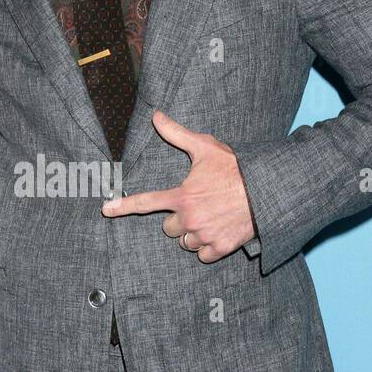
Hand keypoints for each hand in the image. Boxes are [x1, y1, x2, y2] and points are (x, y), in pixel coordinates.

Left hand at [101, 109, 256, 262]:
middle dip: (179, 219)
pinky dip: (208, 247)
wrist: (266, 190)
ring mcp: (204, 235)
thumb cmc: (235, 169)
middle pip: (168, 228)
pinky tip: (219, 231)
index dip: (123, 206)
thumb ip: (178, 134)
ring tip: (211, 217)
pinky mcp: (220, 247)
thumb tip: (156, 116)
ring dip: (193, 233)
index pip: (145, 202)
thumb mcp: (206, 147)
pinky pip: (203, 254)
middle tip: (198, 207)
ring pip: (185, 242)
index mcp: (182, 196)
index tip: (106, 210)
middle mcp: (189, 219)